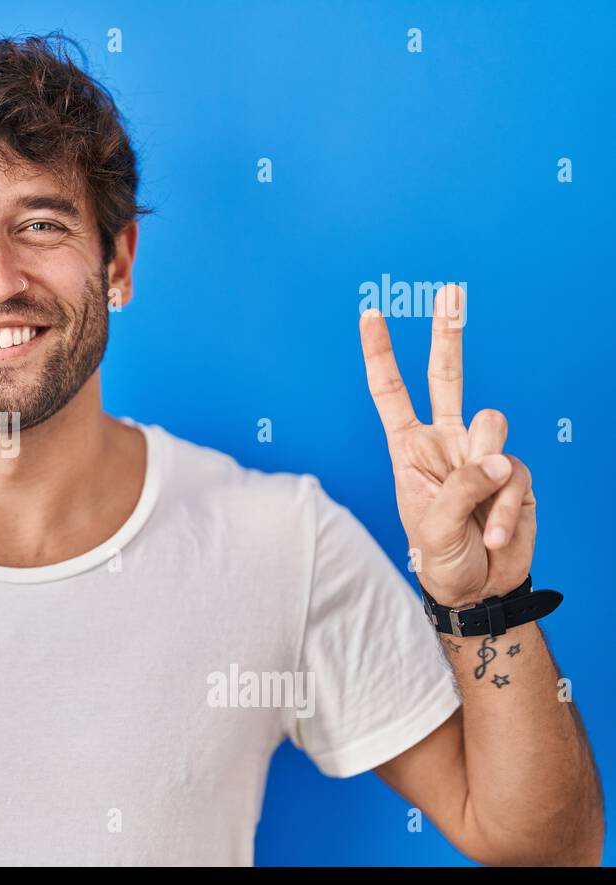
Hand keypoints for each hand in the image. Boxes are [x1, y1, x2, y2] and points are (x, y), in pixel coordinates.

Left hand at [359, 284, 535, 608]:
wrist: (477, 590)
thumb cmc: (439, 558)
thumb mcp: (432, 526)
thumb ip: (461, 487)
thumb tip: (500, 459)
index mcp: (409, 448)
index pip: (392, 393)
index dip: (381, 355)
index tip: (371, 313)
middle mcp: (445, 441)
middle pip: (447, 377)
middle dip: (448, 333)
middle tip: (449, 291)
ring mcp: (482, 454)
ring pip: (490, 425)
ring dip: (484, 476)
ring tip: (475, 519)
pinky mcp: (515, 474)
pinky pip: (514, 474)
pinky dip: (504, 510)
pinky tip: (492, 535)